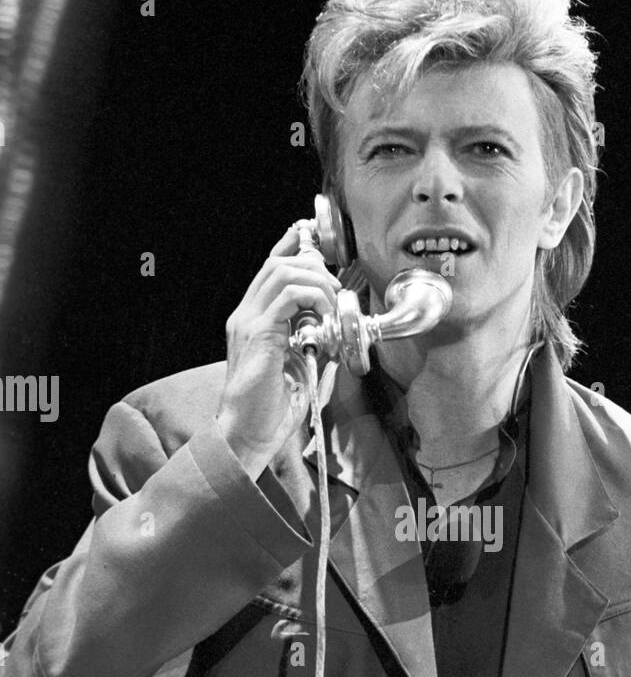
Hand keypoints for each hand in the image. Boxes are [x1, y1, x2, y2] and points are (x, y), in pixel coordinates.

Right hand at [216, 226, 341, 477]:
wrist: (248, 433)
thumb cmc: (270, 410)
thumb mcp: (301, 371)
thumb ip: (315, 348)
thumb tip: (338, 336)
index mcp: (252, 321)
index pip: (270, 269)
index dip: (292, 248)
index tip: (315, 242)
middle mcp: (245, 315)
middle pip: (277, 263)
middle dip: (314, 266)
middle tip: (336, 291)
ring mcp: (248, 321)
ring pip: (282, 272)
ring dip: (317, 282)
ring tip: (332, 306)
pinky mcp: (258, 332)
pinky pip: (288, 295)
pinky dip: (312, 299)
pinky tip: (324, 318)